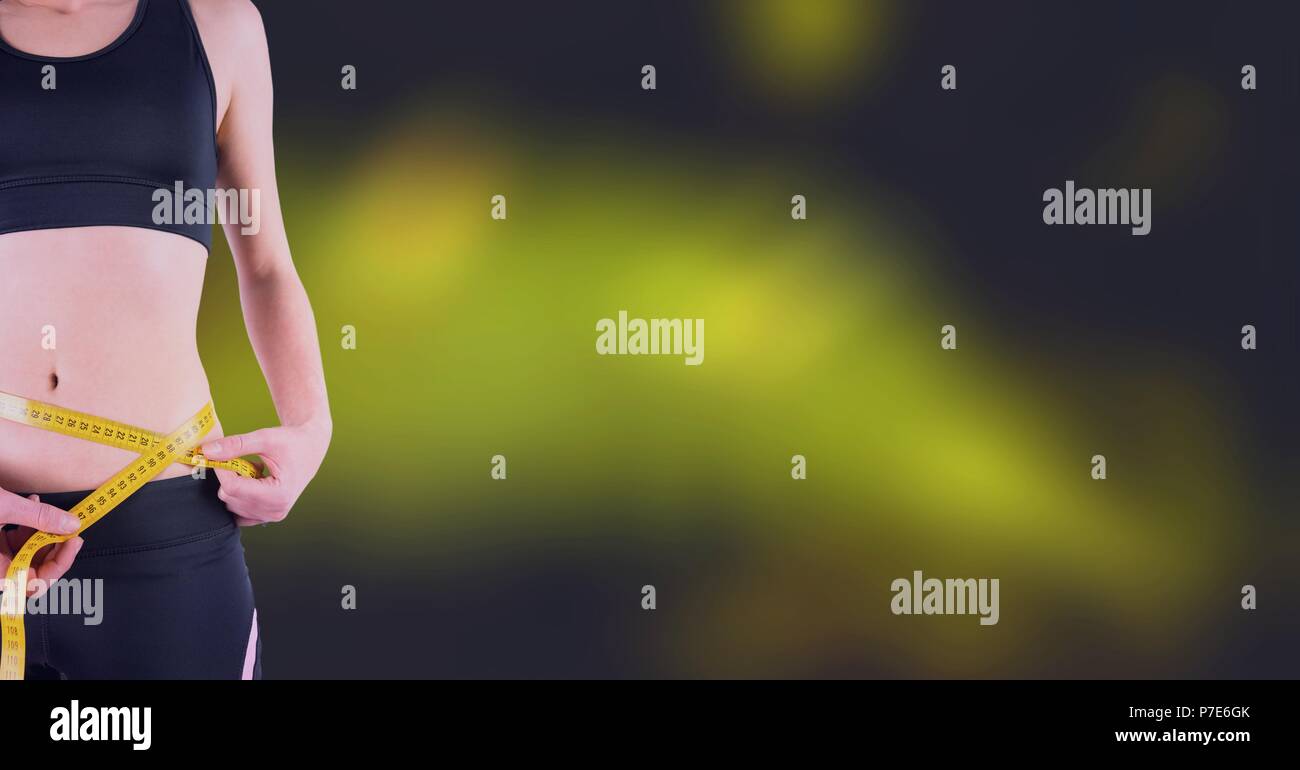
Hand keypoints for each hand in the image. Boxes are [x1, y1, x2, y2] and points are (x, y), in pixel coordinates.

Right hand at [0, 489, 83, 597]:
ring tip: (51, 513)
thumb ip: (38, 516)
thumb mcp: (3, 506)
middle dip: (55, 545)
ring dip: (44, 531)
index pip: (34, 584)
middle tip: (70, 526)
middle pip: (34, 567)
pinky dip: (29, 524)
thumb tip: (72, 525)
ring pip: (27, 551)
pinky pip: (15, 539)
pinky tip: (33, 502)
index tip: (74, 542)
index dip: (59, 565)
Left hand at [202, 420, 329, 526]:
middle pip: (229, 496)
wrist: (309, 450)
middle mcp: (275, 511)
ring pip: (230, 503)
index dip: (221, 469)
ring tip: (254, 471)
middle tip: (244, 460)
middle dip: (230, 476)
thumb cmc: (291, 442)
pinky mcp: (265, 517)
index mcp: (278, 494)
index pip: (232, 487)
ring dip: (235, 485)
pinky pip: (236, 510)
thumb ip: (236, 445)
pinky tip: (252, 482)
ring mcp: (270, 517)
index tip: (219, 453)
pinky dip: (238, 495)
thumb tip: (207, 451)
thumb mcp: (265, 438)